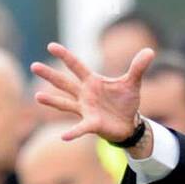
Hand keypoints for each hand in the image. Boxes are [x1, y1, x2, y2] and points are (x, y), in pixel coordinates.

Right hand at [31, 42, 155, 145]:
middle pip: (64, 82)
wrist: (129, 123)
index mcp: (92, 81)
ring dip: (52, 101)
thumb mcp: (133, 83)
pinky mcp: (91, 124)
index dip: (65, 56)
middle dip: (50, 75)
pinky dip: (73, 132)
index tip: (51, 46)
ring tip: (38, 97)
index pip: (76, 66)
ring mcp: (85, 109)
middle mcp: (84, 94)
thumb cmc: (126, 101)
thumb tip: (150, 51)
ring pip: (65, 103)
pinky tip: (63, 137)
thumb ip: (138, 67)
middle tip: (34, 65)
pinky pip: (80, 128)